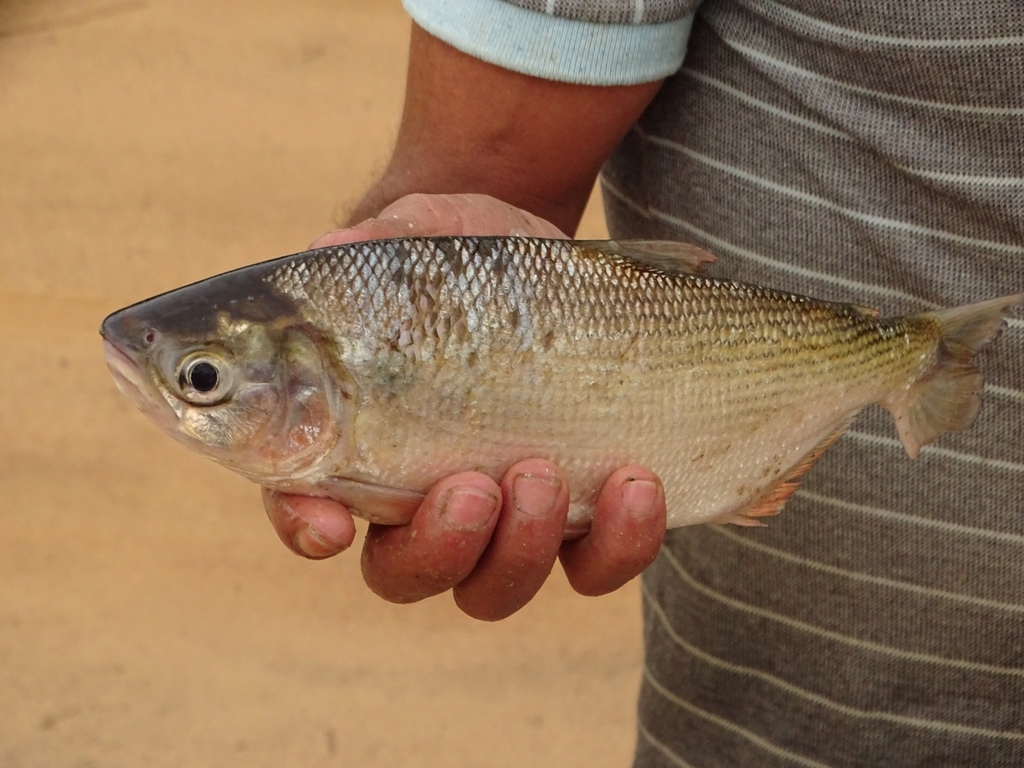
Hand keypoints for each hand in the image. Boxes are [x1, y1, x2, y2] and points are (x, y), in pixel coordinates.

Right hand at [262, 193, 666, 619]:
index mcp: (362, 440)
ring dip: (519, 550)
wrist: (565, 272)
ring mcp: (506, 519)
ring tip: (546, 471)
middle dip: (436, 547)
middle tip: (471, 486)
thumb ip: (386, 240)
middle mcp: (425, 498)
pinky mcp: (582, 518)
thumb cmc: (474, 259)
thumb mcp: (436, 232)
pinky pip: (594, 566)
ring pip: (492, 588)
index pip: (309, 503)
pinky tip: (636, 482)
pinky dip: (616, 544)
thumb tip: (339, 242)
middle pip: (404, 571)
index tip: (330, 524)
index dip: (308, 526)